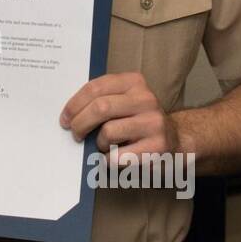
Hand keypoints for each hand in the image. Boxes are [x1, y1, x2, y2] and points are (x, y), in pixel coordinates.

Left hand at [61, 71, 181, 162]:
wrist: (176, 139)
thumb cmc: (139, 120)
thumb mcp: (124, 100)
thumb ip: (101, 99)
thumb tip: (69, 114)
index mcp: (134, 82)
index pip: (95, 87)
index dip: (74, 104)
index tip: (65, 118)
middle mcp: (146, 99)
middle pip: (100, 108)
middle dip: (80, 123)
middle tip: (75, 134)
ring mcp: (153, 122)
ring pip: (108, 131)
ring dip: (98, 143)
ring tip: (104, 145)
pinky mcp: (157, 146)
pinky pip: (118, 155)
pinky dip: (108, 159)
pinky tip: (113, 157)